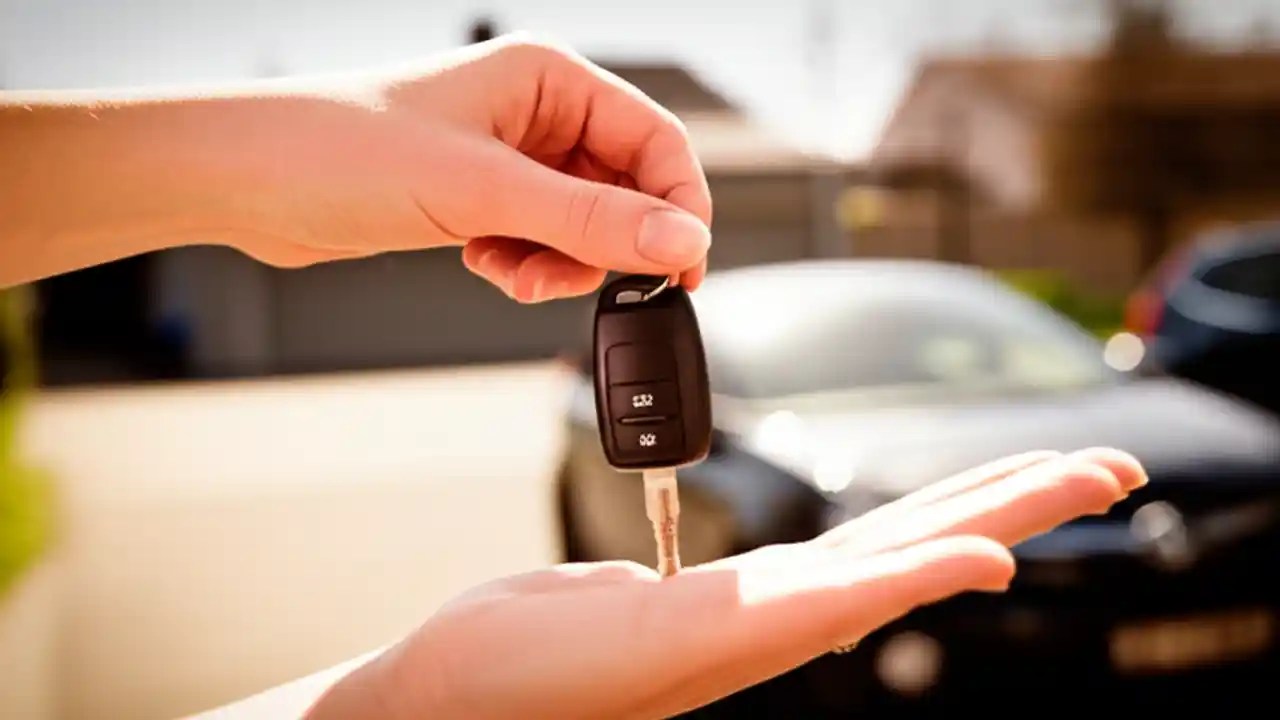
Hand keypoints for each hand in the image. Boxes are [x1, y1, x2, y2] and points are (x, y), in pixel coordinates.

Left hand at [1, 34, 711, 293]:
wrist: (244, 181)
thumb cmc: (340, 150)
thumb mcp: (482, 191)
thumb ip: (591, 220)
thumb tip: (682, 242)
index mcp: (548, 78)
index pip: (655, 141)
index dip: (679, 207)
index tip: (681, 270)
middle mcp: (534, 112)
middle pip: (623, 188)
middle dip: (607, 244)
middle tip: (582, 280)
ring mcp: (505, 157)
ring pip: (583, 224)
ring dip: (561, 262)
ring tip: (514, 272)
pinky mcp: (477, 198)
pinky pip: (539, 240)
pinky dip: (526, 264)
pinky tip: (484, 264)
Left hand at [305, 448, 1145, 718]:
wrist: (456, 689)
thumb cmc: (542, 639)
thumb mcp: (645, 587)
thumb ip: (709, 578)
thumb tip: (734, 570)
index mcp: (765, 598)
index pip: (891, 541)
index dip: (973, 508)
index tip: (1041, 473)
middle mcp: (776, 619)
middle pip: (920, 543)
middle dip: (1021, 503)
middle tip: (1115, 465)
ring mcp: (754, 633)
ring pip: (901, 565)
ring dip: (1001, 521)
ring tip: (1087, 483)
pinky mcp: (714, 634)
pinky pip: (831, 601)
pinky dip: (918, 577)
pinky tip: (984, 558)